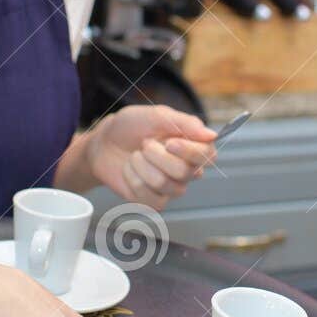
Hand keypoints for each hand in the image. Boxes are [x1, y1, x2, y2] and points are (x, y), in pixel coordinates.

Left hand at [84, 105, 217, 210]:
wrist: (104, 143)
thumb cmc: (132, 126)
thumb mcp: (157, 115)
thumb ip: (185, 123)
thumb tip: (213, 135)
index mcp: (192, 146)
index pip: (208, 156)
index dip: (189, 151)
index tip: (170, 142)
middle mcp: (187, 169)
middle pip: (183, 172)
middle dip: (156, 155)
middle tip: (145, 144)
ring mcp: (171, 187)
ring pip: (163, 184)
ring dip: (141, 165)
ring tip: (135, 156)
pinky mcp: (154, 201)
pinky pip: (150, 198)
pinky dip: (133, 180)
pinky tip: (130, 171)